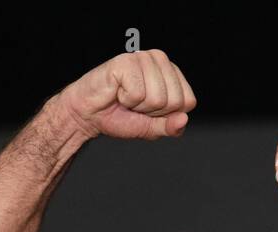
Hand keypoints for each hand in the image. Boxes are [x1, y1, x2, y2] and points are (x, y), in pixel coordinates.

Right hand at [54, 50, 195, 140]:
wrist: (89, 114)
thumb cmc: (120, 116)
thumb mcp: (151, 128)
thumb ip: (169, 127)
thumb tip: (183, 120)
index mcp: (172, 73)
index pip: (188, 102)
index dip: (167, 115)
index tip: (149, 110)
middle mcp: (160, 60)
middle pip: (175, 101)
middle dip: (153, 112)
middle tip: (135, 105)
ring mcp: (143, 58)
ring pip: (158, 98)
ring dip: (138, 106)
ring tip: (125, 98)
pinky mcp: (126, 61)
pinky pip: (138, 93)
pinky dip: (125, 100)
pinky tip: (117, 92)